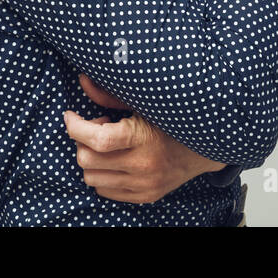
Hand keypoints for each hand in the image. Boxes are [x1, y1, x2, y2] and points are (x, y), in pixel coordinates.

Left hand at [63, 72, 227, 203]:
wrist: (207, 146)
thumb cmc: (172, 119)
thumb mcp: (144, 103)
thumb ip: (110, 95)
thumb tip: (82, 80)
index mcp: (145, 138)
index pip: (98, 140)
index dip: (76, 127)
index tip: (71, 116)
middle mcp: (144, 166)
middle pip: (87, 160)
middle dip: (83, 141)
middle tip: (99, 126)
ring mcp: (144, 185)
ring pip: (91, 178)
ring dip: (92, 158)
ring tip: (109, 144)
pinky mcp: (145, 196)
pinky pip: (104, 191)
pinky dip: (102, 174)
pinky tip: (116, 159)